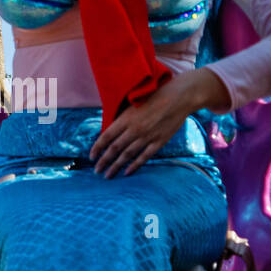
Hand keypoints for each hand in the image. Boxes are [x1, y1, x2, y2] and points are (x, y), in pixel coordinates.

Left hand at [88, 68, 229, 177]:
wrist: (179, 97)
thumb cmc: (155, 96)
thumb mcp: (134, 103)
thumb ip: (122, 117)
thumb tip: (109, 130)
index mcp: (126, 118)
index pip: (106, 137)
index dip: (97, 148)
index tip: (91, 157)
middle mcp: (134, 129)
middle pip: (114, 149)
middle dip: (104, 161)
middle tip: (97, 170)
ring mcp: (147, 137)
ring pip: (127, 155)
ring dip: (116, 166)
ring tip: (108, 175)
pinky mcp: (159, 142)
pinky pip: (144, 157)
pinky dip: (134, 165)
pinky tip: (127, 172)